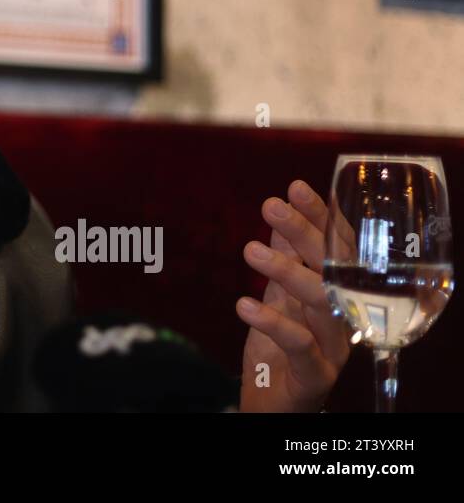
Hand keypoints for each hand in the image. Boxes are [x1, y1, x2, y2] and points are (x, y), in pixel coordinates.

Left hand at [236, 179, 351, 411]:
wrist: (275, 402)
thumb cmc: (282, 346)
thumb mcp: (280, 295)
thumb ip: (286, 259)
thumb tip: (279, 215)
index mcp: (341, 292)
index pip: (339, 247)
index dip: (321, 216)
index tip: (295, 187)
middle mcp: (346, 316)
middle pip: (334, 268)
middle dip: (304, 233)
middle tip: (271, 206)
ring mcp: (335, 347)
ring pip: (321, 303)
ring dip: (286, 271)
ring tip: (250, 250)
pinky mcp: (316, 375)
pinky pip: (299, 345)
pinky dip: (272, 322)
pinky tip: (243, 304)